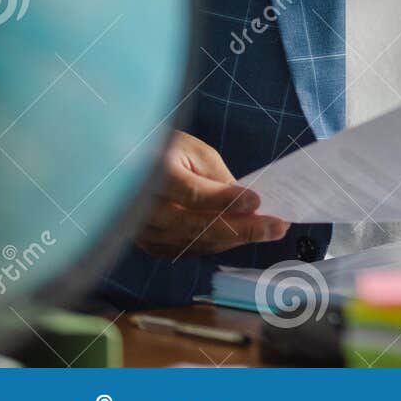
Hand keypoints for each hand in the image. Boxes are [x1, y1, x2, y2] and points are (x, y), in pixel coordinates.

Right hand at [136, 131, 288, 257]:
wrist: (123, 167)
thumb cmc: (163, 150)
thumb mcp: (192, 151)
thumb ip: (216, 178)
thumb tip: (245, 204)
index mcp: (152, 173)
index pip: (192, 194)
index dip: (226, 201)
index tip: (257, 201)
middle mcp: (142, 207)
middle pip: (196, 226)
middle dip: (242, 229)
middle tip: (276, 227)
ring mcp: (143, 230)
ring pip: (194, 242)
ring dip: (235, 240)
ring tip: (267, 231)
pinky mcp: (148, 243)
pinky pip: (187, 250)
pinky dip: (216, 245)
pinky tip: (241, 237)